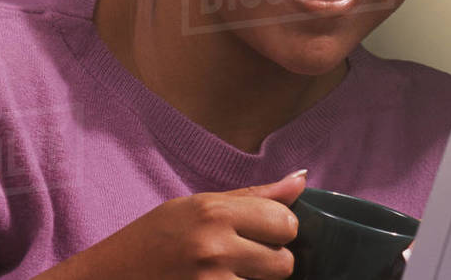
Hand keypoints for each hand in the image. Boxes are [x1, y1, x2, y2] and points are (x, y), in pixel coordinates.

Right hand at [35, 169, 308, 279]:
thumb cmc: (149, 241)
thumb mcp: (195, 207)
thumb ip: (252, 197)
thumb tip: (301, 180)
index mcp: (214, 213)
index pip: (286, 222)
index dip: (278, 230)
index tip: (261, 233)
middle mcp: (214, 248)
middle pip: (284, 262)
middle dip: (271, 262)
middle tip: (241, 260)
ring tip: (222, 274)